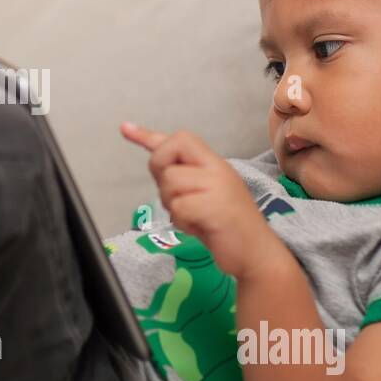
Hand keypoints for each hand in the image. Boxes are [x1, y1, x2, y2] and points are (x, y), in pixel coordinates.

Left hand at [119, 121, 281, 280]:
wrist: (256, 253)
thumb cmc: (226, 227)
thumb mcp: (205, 196)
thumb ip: (186, 179)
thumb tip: (161, 170)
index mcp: (213, 164)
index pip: (179, 140)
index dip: (148, 135)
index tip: (124, 128)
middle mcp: (216, 168)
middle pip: (166, 155)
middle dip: (160, 177)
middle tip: (177, 199)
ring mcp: (217, 186)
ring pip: (170, 182)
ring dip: (174, 206)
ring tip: (195, 217)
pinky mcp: (215, 206)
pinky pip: (179, 207)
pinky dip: (183, 221)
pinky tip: (200, 228)